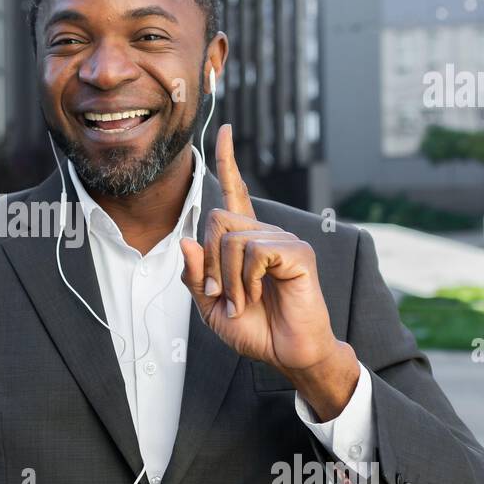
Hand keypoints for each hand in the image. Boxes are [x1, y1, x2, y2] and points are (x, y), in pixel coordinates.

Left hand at [180, 125, 357, 415]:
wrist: (285, 352)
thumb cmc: (254, 328)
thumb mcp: (210, 305)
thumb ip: (195, 275)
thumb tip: (186, 242)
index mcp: (245, 241)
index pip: (235, 192)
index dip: (228, 161)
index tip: (224, 130)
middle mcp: (265, 234)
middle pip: (215, 219)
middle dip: (210, 262)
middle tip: (223, 295)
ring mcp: (283, 241)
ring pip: (231, 240)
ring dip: (228, 280)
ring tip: (243, 302)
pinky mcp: (297, 253)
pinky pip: (253, 253)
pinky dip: (246, 281)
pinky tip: (259, 296)